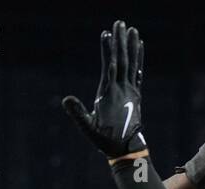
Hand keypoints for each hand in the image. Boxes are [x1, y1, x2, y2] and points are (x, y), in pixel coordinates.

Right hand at [62, 20, 145, 158]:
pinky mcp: (136, 94)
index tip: (106, 33)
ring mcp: (131, 91)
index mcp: (109, 94)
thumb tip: (65, 100)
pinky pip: (138, 72)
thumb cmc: (105, 140)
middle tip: (120, 22)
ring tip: (132, 29)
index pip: (108, 66)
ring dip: (131, 46)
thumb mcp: (88, 128)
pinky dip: (138, 58)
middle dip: (120, 41)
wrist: (127, 149)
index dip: (107, 49)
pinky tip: (139, 46)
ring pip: (131, 64)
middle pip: (121, 60)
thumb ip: (78, 113)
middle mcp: (122, 89)